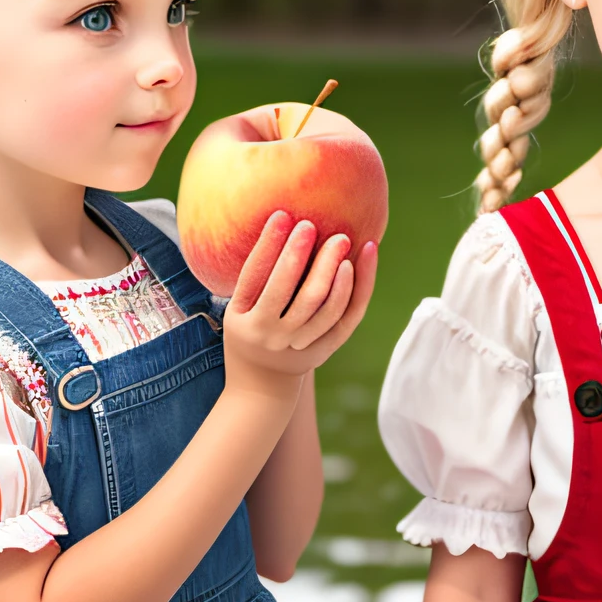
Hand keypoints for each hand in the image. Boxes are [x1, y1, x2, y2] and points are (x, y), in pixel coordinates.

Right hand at [220, 211, 378, 394]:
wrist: (262, 386)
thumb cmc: (250, 331)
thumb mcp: (237, 309)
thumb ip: (256, 276)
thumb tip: (280, 221)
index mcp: (242, 319)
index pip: (255, 277)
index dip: (268, 246)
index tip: (283, 216)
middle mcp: (270, 334)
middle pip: (290, 292)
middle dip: (301, 255)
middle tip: (312, 225)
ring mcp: (300, 344)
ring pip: (323, 306)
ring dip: (334, 271)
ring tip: (341, 240)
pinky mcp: (327, 348)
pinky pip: (348, 315)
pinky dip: (359, 286)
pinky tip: (363, 258)